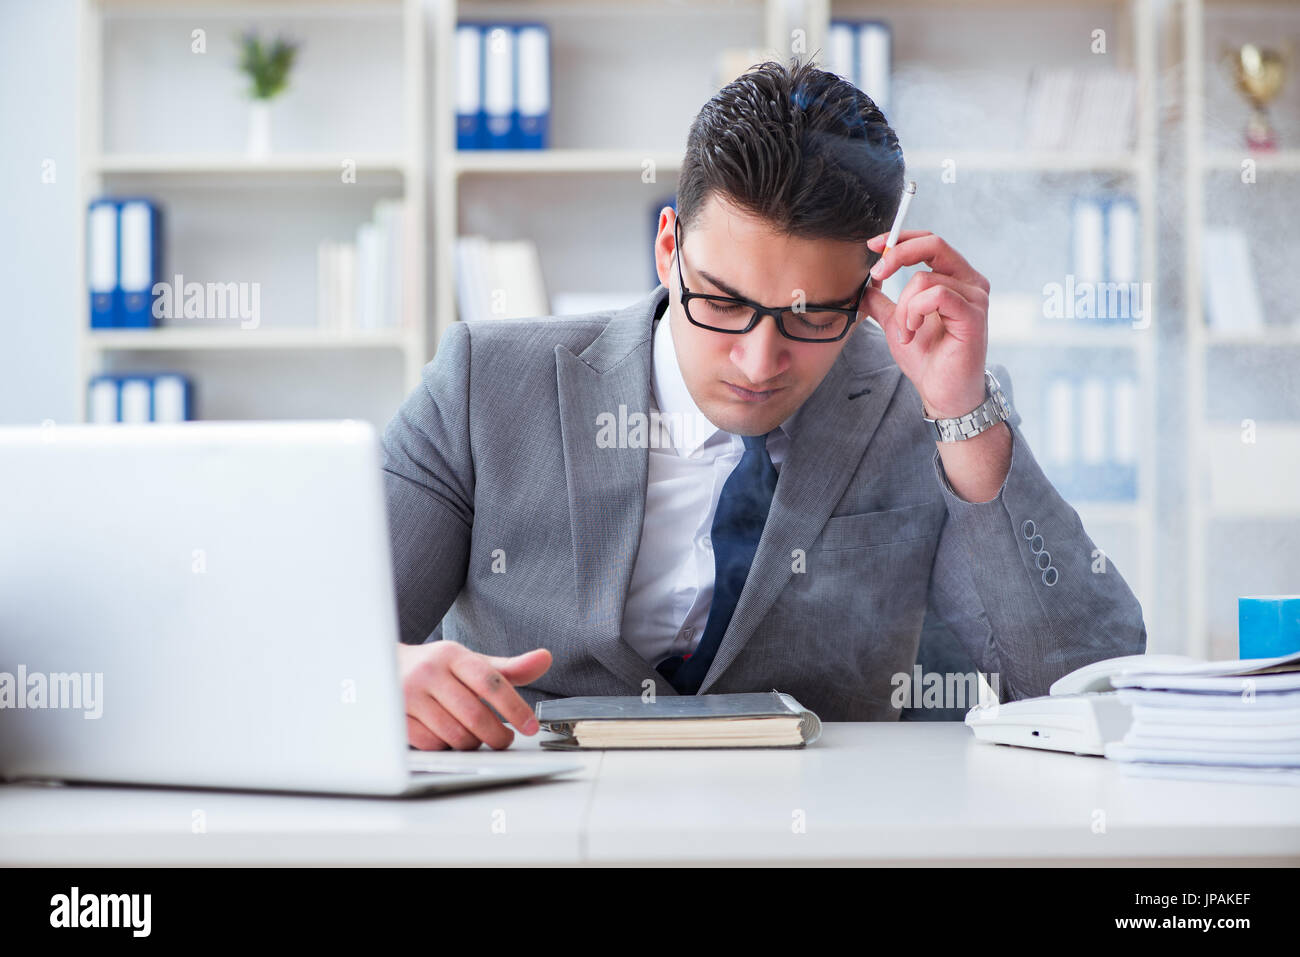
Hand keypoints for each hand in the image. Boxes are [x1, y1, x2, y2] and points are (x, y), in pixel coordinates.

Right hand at [398, 639, 552, 749]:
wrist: (382, 667)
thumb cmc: (437, 669)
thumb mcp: (471, 663)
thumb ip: (509, 668)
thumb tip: (545, 659)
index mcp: (452, 655)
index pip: (491, 682)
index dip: (514, 707)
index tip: (530, 726)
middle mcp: (428, 672)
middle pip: (474, 715)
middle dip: (496, 734)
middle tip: (504, 739)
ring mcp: (408, 696)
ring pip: (455, 735)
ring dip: (472, 743)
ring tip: (476, 737)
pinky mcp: (395, 719)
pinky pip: (433, 745)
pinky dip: (448, 747)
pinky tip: (449, 737)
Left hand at [863, 230, 990, 419]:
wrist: (942, 392)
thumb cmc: (928, 360)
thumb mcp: (897, 324)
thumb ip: (884, 304)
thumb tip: (866, 287)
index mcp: (956, 279)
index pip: (930, 242)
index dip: (900, 238)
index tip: (873, 246)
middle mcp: (970, 282)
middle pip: (933, 244)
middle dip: (897, 255)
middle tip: (876, 273)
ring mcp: (975, 297)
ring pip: (925, 278)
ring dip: (904, 307)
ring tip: (905, 331)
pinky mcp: (973, 314)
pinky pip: (936, 295)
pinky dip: (915, 312)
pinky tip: (912, 332)